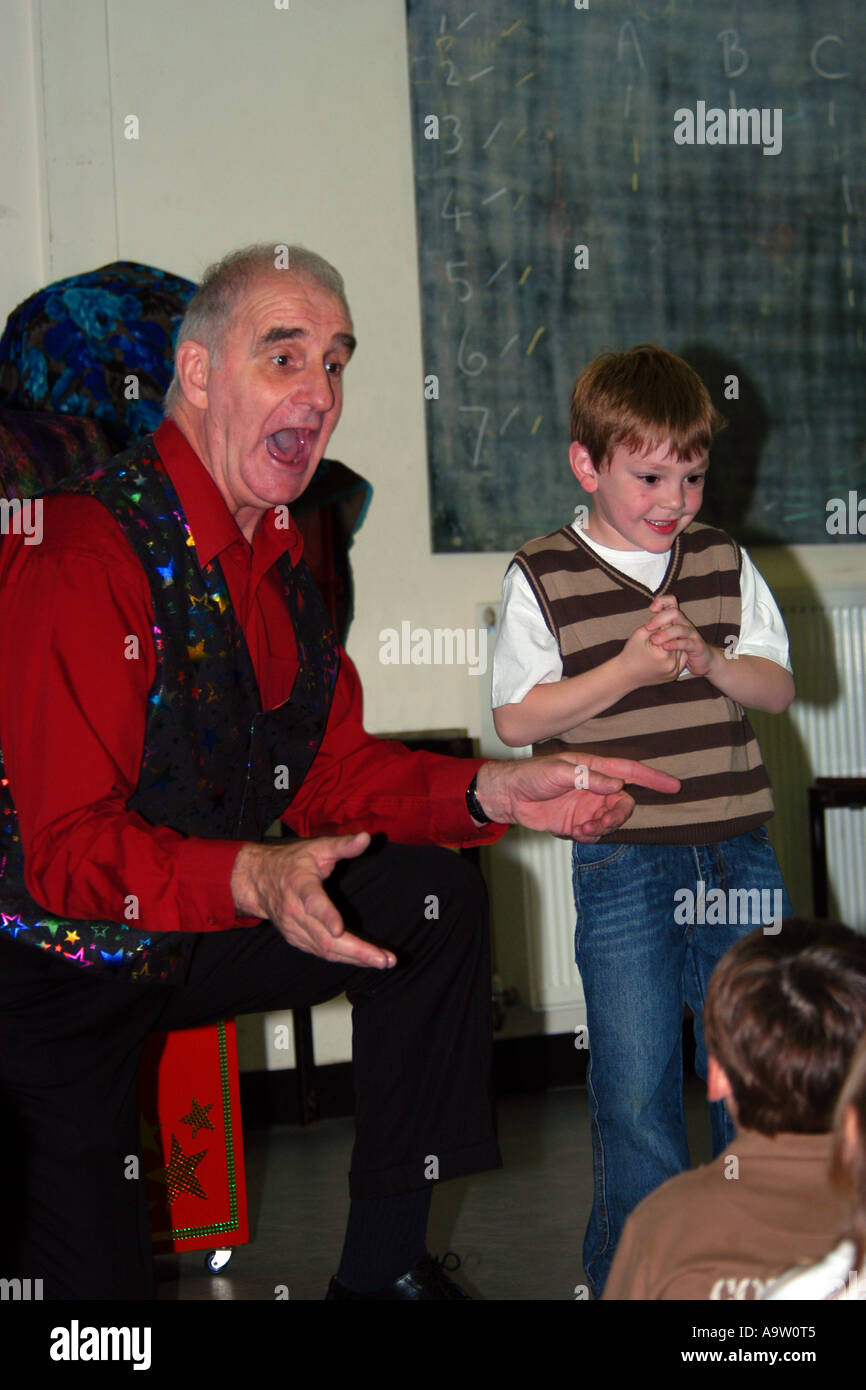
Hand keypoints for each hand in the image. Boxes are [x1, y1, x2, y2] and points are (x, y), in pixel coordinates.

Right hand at [230, 832, 395, 968]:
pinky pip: (321, 953)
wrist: (257, 880)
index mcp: (300, 885)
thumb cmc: (291, 862)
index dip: (326, 916)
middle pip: (325, 938)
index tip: (339, 929)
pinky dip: (343, 958)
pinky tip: (364, 959)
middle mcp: (294, 912)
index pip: (313, 903)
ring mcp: (294, 929)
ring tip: (383, 962)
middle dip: (357, 951)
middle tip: (385, 960)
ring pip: (325, 950)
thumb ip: (343, 845)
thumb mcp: (316, 848)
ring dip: (355, 959)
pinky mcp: (296, 939)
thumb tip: (367, 838)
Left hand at [473, 752, 679, 840]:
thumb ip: (588, 777)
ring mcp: (588, 807)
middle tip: (601, 819)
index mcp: (595, 769)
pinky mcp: (577, 824)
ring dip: (604, 827)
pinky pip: (596, 834)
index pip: (631, 772)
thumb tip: (616, 785)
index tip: (674, 786)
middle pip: (624, 803)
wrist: (510, 797)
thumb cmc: (532, 775)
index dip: (654, 779)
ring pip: (612, 821)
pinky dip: (592, 836)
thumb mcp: (559, 771)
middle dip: (618, 814)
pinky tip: (577, 831)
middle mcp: (595, 788)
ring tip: (584, 826)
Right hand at [619, 603, 687, 686]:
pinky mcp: (673, 676)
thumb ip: (657, 623)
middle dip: (670, 636)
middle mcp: (672, 665)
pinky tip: (663, 654)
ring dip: (674, 645)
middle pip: (678, 641)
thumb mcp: (640, 633)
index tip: (654, 630)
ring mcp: (674, 672)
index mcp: (663, 653)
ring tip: (660, 646)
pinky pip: (680, 661)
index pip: (671, 631)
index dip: (663, 627)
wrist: (625, 675)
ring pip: (681, 650)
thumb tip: (671, 618)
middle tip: (657, 638)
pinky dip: (674, 655)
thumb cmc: (630, 653)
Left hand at [644, 594, 711, 676]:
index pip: (671, 602)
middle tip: (647, 627)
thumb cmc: (682, 647)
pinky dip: (675, 644)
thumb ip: (660, 628)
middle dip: (659, 618)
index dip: (661, 601)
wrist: (703, 660)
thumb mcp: (670, 636)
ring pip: (680, 628)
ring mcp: (692, 634)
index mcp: (677, 619)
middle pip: (674, 613)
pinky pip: (686, 643)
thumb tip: (643, 625)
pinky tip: (665, 647)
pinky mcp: (697, 645)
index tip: (651, 609)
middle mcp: (685, 623)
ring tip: (654, 640)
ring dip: (665, 633)